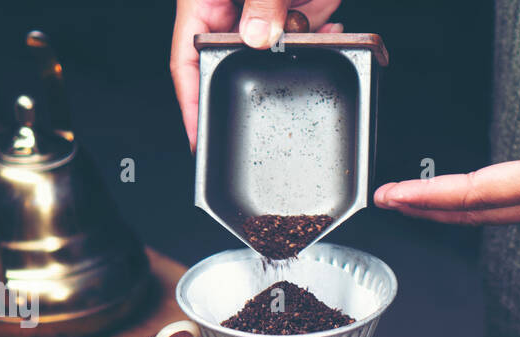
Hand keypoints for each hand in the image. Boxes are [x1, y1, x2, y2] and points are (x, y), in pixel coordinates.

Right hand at [171, 0, 343, 149]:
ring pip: (274, 59)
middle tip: (257, 126)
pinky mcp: (297, 9)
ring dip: (294, 68)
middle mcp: (233, 11)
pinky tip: (332, 42)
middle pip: (229, 67)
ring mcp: (267, 13)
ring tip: (306, 84)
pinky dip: (322, 45)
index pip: (187, 61)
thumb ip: (261, 2)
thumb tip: (257, 38)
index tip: (198, 140)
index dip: (190, 104)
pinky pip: (307, 40)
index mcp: (204, 0)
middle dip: (247, 93)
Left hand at [374, 41, 519, 223]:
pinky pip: (514, 210)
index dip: (431, 194)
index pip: (480, 191)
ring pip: (494, 215)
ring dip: (452, 210)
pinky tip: (474, 197)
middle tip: (388, 202)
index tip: (394, 194)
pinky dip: (481, 206)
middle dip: (428, 208)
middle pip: (477, 212)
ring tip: (418, 202)